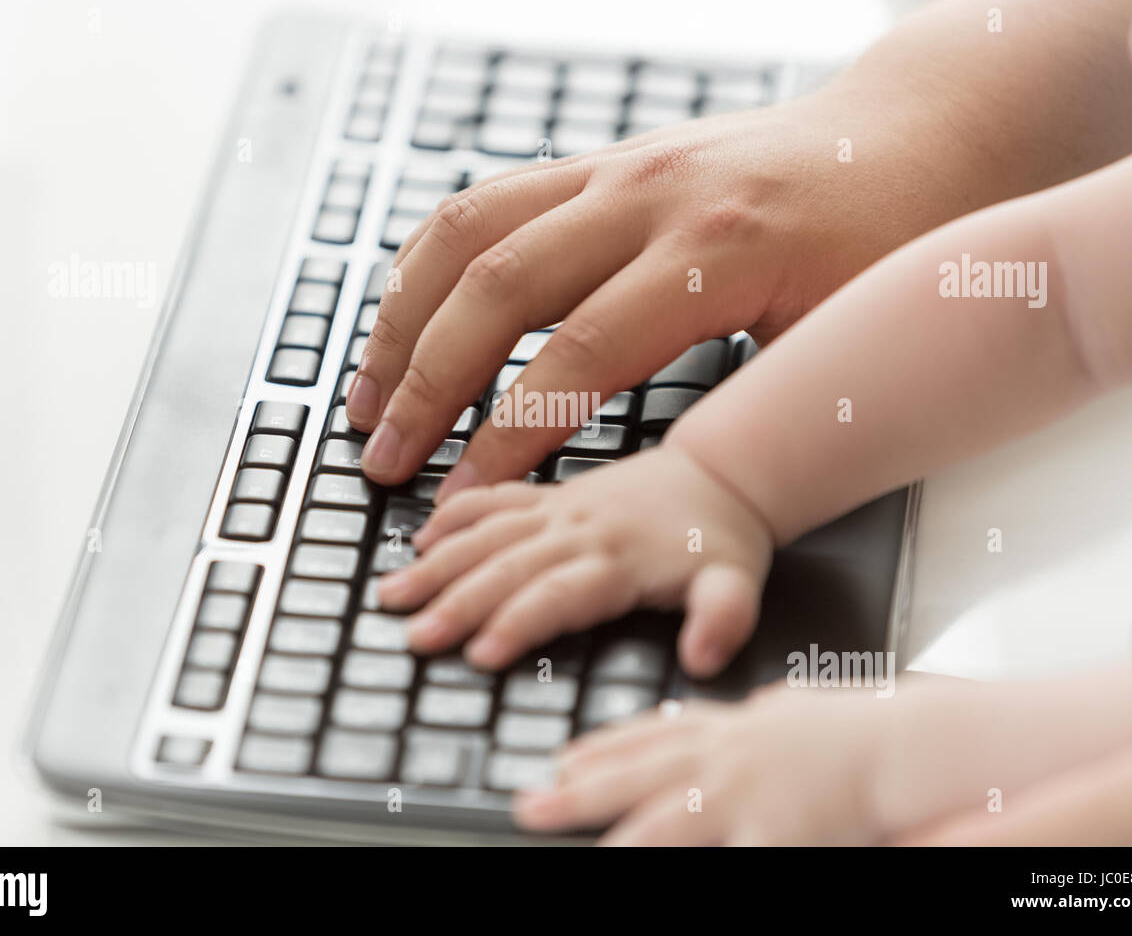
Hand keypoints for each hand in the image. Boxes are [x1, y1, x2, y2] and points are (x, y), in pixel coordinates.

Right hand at [346, 96, 929, 495]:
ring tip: (366, 396)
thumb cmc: (890, 244)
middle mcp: (648, 197)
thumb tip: (655, 485)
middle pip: (496, 290)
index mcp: (713, 252)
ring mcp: (618, 168)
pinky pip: (488, 201)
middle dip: (425, 386)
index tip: (460, 497)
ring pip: (468, 232)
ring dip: (402, 318)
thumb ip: (743, 405)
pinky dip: (430, 262)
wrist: (912, 131)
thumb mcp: (834, 340)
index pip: (574, 358)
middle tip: (383, 460)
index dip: (504, 439)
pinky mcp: (603, 161)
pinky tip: (407, 314)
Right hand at [377, 443, 773, 677]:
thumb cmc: (721, 539)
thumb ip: (723, 619)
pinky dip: (454, 517)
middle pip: (507, 567)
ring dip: (438, 564)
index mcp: (619, 557)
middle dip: (457, 602)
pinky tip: (419, 538)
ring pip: (487, 534)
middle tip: (413, 635)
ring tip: (392, 592)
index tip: (478, 653)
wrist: (720, 475)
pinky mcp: (550, 496)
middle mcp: (579, 530)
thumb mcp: (738, 585)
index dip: (517, 623)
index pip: (558, 594)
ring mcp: (559, 509)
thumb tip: (703, 657)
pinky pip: (495, 500)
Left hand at [516, 684, 884, 844]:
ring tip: (570, 846)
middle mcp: (725, 757)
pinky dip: (692, 871)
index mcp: (731, 727)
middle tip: (530, 802)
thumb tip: (765, 706)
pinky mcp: (771, 835)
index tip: (562, 757)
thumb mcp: (801, 708)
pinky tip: (648, 873)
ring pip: (661, 823)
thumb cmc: (862, 729)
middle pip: (636, 773)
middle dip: (578, 789)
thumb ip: (771, 712)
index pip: (652, 733)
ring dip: (613, 842)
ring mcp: (743, 796)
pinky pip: (722, 862)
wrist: (910, 744)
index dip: (602, 747)